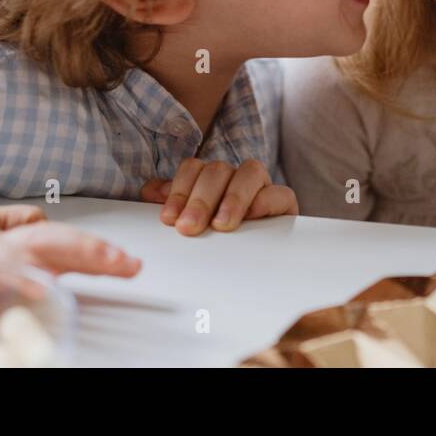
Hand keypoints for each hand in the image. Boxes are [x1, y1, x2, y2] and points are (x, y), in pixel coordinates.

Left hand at [139, 159, 297, 235]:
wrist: (257, 268)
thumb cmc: (217, 244)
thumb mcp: (191, 224)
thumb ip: (174, 206)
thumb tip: (150, 192)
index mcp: (211, 179)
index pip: (193, 168)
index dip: (179, 190)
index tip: (168, 219)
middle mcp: (236, 177)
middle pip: (218, 170)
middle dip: (200, 199)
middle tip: (189, 228)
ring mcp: (263, 188)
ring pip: (250, 171)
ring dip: (233, 198)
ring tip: (221, 225)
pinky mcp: (285, 204)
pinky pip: (281, 193)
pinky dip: (264, 201)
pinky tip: (251, 217)